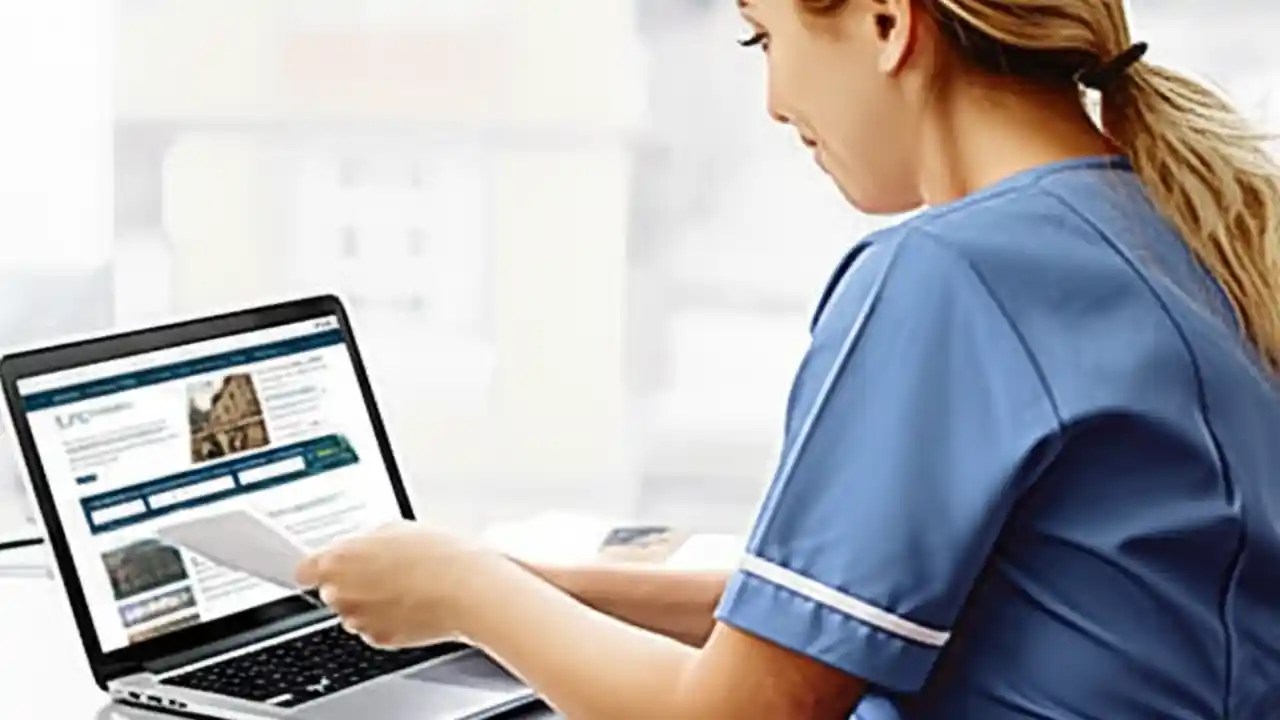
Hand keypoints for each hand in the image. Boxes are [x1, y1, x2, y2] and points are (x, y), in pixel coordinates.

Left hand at [295, 521, 501, 648]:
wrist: (467, 590)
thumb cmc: (438, 557)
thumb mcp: (396, 528)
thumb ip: (367, 541)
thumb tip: (364, 548)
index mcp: (338, 561)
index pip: (304, 569)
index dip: (320, 566)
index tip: (331, 564)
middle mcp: (341, 594)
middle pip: (332, 589)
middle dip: (353, 581)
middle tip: (385, 569)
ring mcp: (359, 620)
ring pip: (355, 610)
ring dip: (372, 600)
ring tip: (406, 585)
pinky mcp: (380, 639)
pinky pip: (376, 627)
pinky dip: (390, 618)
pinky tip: (413, 602)